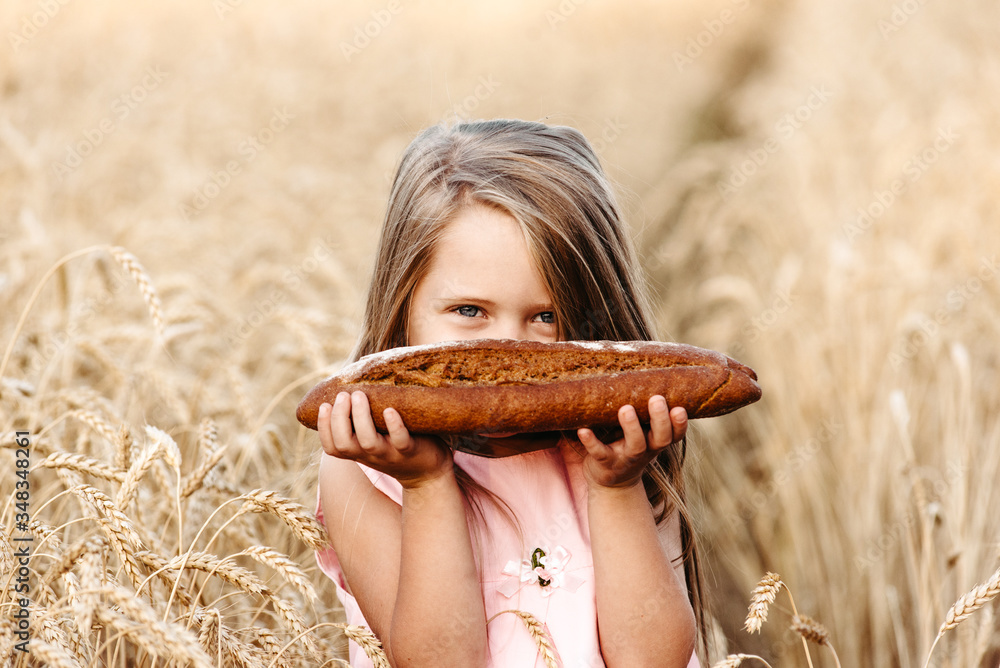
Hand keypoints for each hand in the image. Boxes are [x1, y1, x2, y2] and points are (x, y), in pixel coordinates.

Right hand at [317, 390, 453, 488]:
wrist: (429, 471)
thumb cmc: (397, 444)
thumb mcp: (375, 435)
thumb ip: (362, 419)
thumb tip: (353, 380)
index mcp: (358, 450)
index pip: (332, 446)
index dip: (323, 428)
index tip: (324, 405)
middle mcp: (369, 454)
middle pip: (343, 444)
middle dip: (338, 419)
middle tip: (343, 395)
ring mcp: (389, 454)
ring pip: (368, 442)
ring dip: (361, 418)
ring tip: (359, 395)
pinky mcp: (410, 450)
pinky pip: (400, 441)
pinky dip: (394, 426)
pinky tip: (390, 411)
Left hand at [576, 395, 686, 488]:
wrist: (612, 481)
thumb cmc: (628, 445)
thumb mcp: (641, 431)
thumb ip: (644, 411)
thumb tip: (645, 371)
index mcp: (656, 440)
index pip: (675, 434)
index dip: (680, 423)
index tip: (680, 408)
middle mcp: (645, 450)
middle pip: (661, 438)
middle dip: (661, 419)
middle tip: (657, 399)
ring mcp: (625, 457)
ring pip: (635, 445)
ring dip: (632, 427)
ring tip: (626, 409)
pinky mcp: (605, 463)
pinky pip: (599, 452)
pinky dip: (591, 442)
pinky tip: (583, 430)